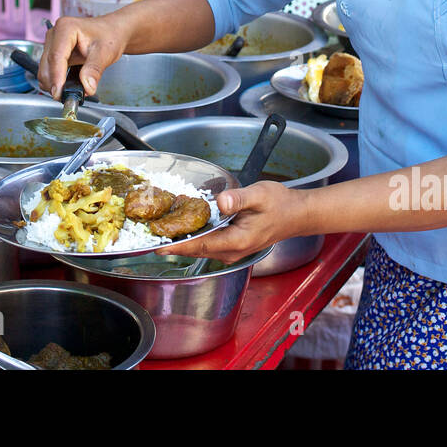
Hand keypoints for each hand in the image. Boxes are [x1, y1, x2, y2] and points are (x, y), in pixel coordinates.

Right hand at [38, 15, 127, 97]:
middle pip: (46, 64)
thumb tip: (87, 86)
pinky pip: (48, 71)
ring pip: (44, 70)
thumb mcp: (105, 52)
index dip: (56, 77)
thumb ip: (95, 69)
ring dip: (54, 84)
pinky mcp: (52, 53)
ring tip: (71, 91)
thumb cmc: (109, 35)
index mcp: (66, 28)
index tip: (59, 93)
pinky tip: (68, 85)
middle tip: (69, 97)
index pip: (56, 56)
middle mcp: (55, 34)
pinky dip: (55, 81)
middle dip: (54, 83)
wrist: (111, 32)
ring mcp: (52, 43)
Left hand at [155, 182, 310, 265]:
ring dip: (182, 239)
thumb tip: (221, 201)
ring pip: (200, 247)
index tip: (157, 245)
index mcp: (237, 241)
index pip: (200, 245)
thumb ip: (239, 199)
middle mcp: (232, 251)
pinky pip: (207, 244)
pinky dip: (194, 236)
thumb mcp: (260, 195)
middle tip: (150, 232)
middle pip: (195, 249)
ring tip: (161, 227)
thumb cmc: (280, 204)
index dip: (177, 245)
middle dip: (173, 241)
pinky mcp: (231, 246)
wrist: (296, 215)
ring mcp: (231, 251)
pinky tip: (184, 223)